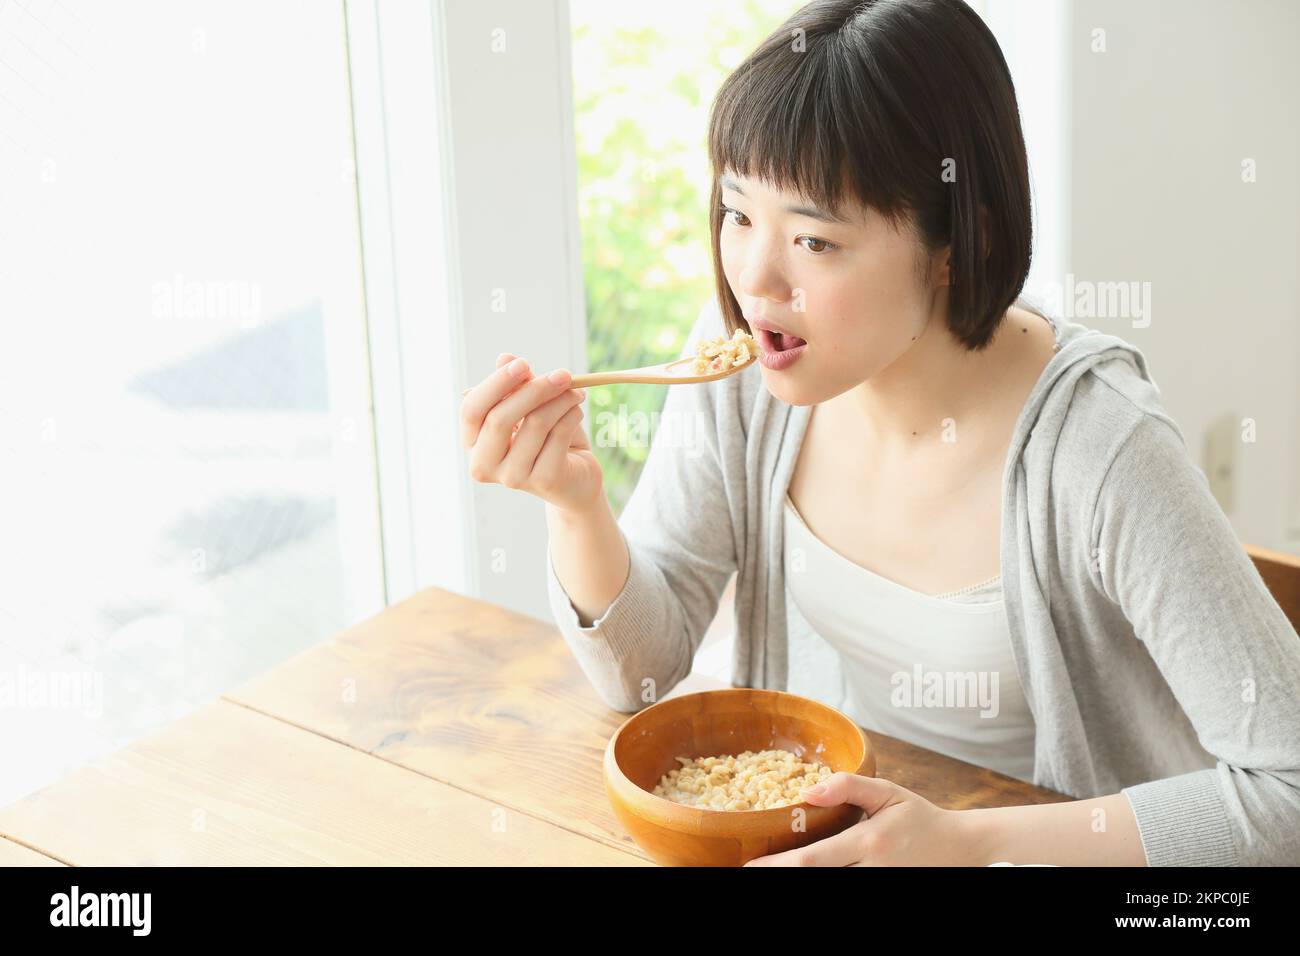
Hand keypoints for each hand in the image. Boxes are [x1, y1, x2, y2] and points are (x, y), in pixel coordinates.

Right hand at [461, 352, 604, 512]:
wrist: (576, 480)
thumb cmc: (548, 440)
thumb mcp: (530, 408)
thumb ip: (516, 386)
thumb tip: (505, 359)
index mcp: (473, 443)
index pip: (471, 410)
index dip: (495, 384)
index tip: (522, 363)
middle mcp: (485, 465)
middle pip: (500, 418)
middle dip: (534, 389)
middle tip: (563, 374)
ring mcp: (512, 477)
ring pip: (536, 423)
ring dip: (561, 400)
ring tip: (576, 393)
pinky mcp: (543, 481)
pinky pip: (559, 434)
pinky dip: (572, 415)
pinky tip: (577, 411)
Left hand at [742, 772, 981, 866]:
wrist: (958, 849)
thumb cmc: (918, 817)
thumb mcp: (888, 792)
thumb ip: (848, 787)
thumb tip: (808, 790)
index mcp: (868, 843)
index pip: (813, 860)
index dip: (777, 865)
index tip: (750, 864)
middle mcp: (870, 871)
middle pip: (815, 880)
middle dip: (780, 877)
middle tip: (750, 870)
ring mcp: (876, 885)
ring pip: (828, 888)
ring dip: (796, 881)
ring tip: (771, 869)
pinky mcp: (880, 891)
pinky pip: (844, 890)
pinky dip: (821, 882)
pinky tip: (800, 872)